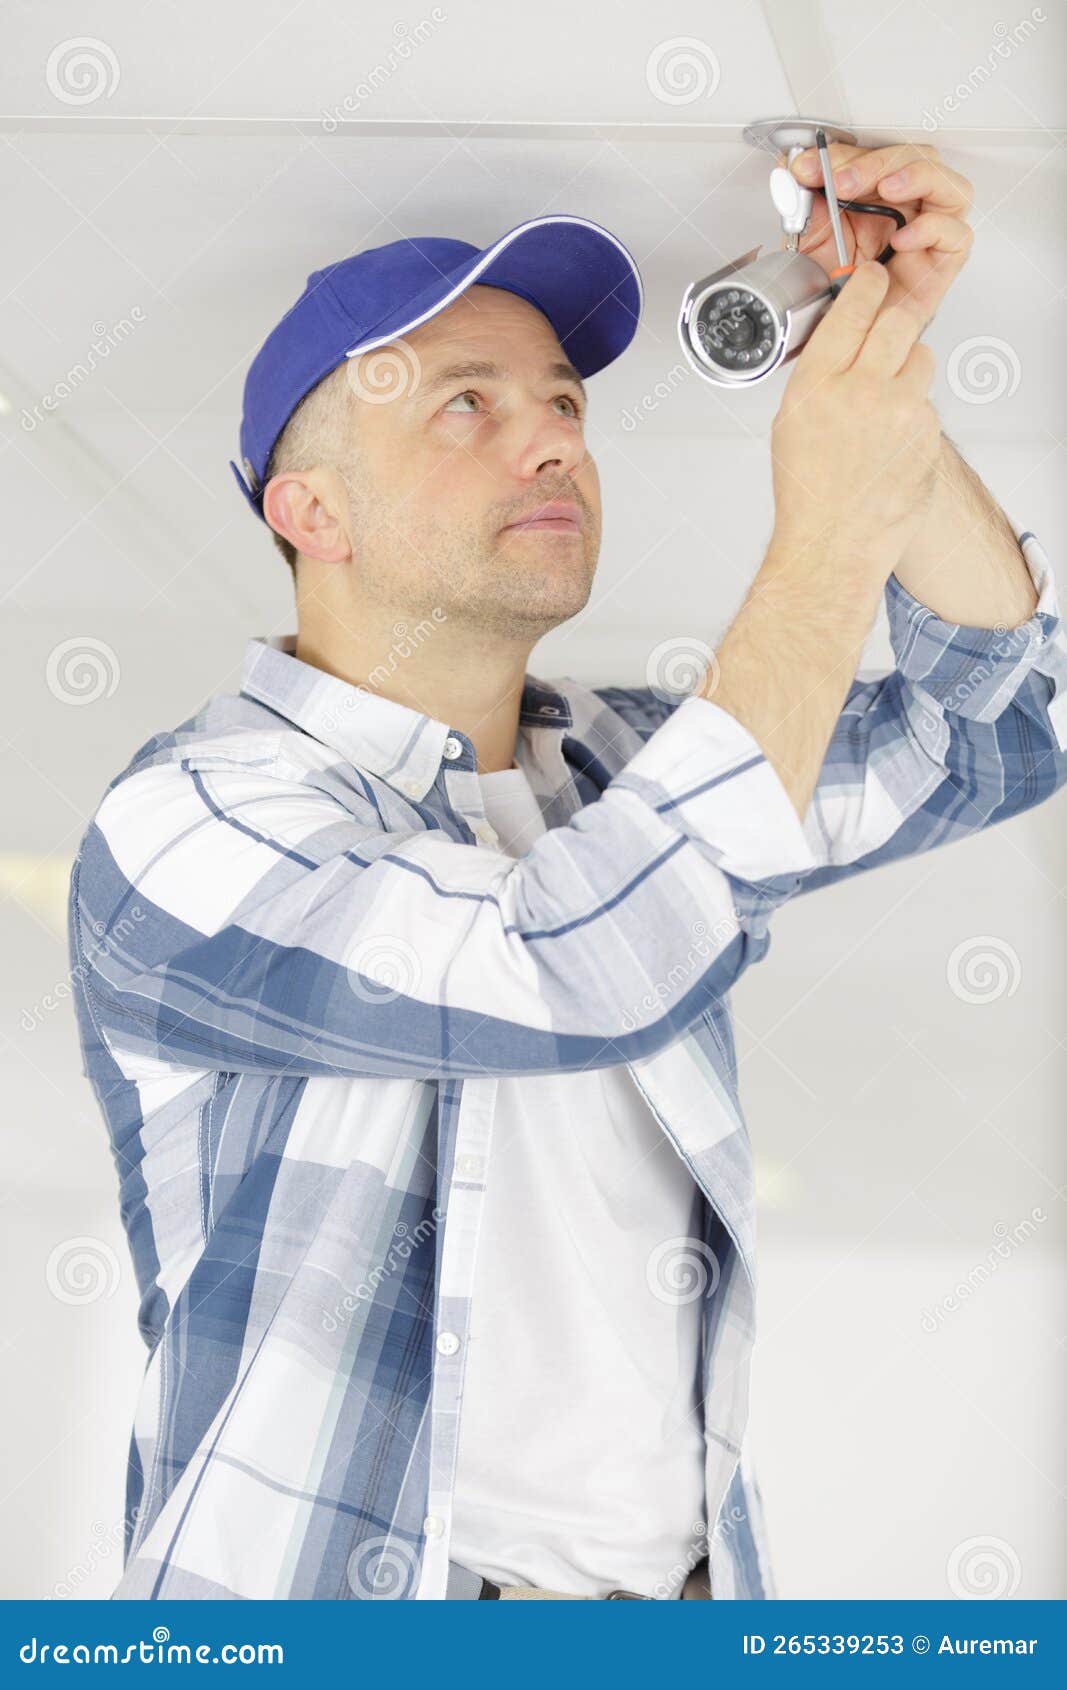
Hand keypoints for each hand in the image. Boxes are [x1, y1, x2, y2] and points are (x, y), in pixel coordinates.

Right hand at [770, 261, 941, 581]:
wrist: (834, 545)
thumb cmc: (808, 493)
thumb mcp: (791, 423)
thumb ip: (821, 377)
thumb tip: (844, 342)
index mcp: (819, 385)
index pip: (853, 309)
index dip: (867, 286)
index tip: (872, 279)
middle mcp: (863, 392)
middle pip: (898, 321)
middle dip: (895, 317)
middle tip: (890, 320)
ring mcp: (902, 413)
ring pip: (921, 359)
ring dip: (908, 368)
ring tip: (884, 403)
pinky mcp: (928, 435)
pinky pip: (928, 403)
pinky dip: (914, 414)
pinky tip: (891, 442)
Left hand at [783, 141, 973, 331]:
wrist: (840, 332)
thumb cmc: (834, 284)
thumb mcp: (811, 234)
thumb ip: (804, 198)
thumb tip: (794, 166)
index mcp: (878, 192)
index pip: (876, 153)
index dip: (845, 154)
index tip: (810, 168)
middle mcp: (909, 207)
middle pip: (917, 158)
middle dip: (877, 163)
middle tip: (843, 180)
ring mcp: (930, 231)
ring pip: (950, 185)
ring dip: (917, 176)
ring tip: (886, 188)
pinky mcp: (944, 261)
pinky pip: (957, 235)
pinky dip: (933, 229)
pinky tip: (903, 238)